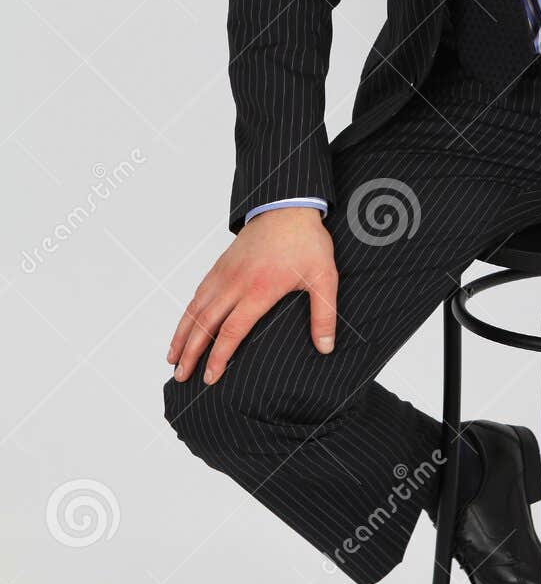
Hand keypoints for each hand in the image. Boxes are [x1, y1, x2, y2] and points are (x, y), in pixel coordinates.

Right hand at [167, 207, 336, 385]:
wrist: (288, 206)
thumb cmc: (307, 242)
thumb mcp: (324, 278)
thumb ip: (324, 314)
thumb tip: (325, 347)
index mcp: (259, 289)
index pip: (231, 331)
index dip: (218, 356)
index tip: (211, 377)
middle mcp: (235, 283)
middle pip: (205, 324)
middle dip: (190, 353)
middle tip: (180, 376)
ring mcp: (224, 273)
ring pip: (195, 308)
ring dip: (182, 335)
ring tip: (172, 358)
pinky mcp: (221, 265)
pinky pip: (199, 292)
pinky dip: (187, 312)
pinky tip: (185, 325)